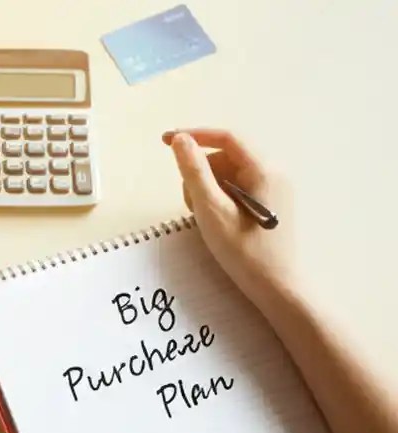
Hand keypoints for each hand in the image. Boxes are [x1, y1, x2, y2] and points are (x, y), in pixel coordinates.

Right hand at [163, 129, 294, 304]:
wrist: (276, 287)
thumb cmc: (243, 251)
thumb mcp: (211, 210)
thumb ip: (194, 172)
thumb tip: (181, 140)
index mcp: (264, 169)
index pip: (226, 137)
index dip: (194, 136)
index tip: (165, 142)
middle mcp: (275, 172)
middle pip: (227, 156)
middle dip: (202, 172)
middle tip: (190, 204)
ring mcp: (276, 187)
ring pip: (231, 172)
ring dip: (209, 187)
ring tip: (203, 216)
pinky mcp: (272, 202)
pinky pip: (240, 186)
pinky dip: (221, 197)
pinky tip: (217, 220)